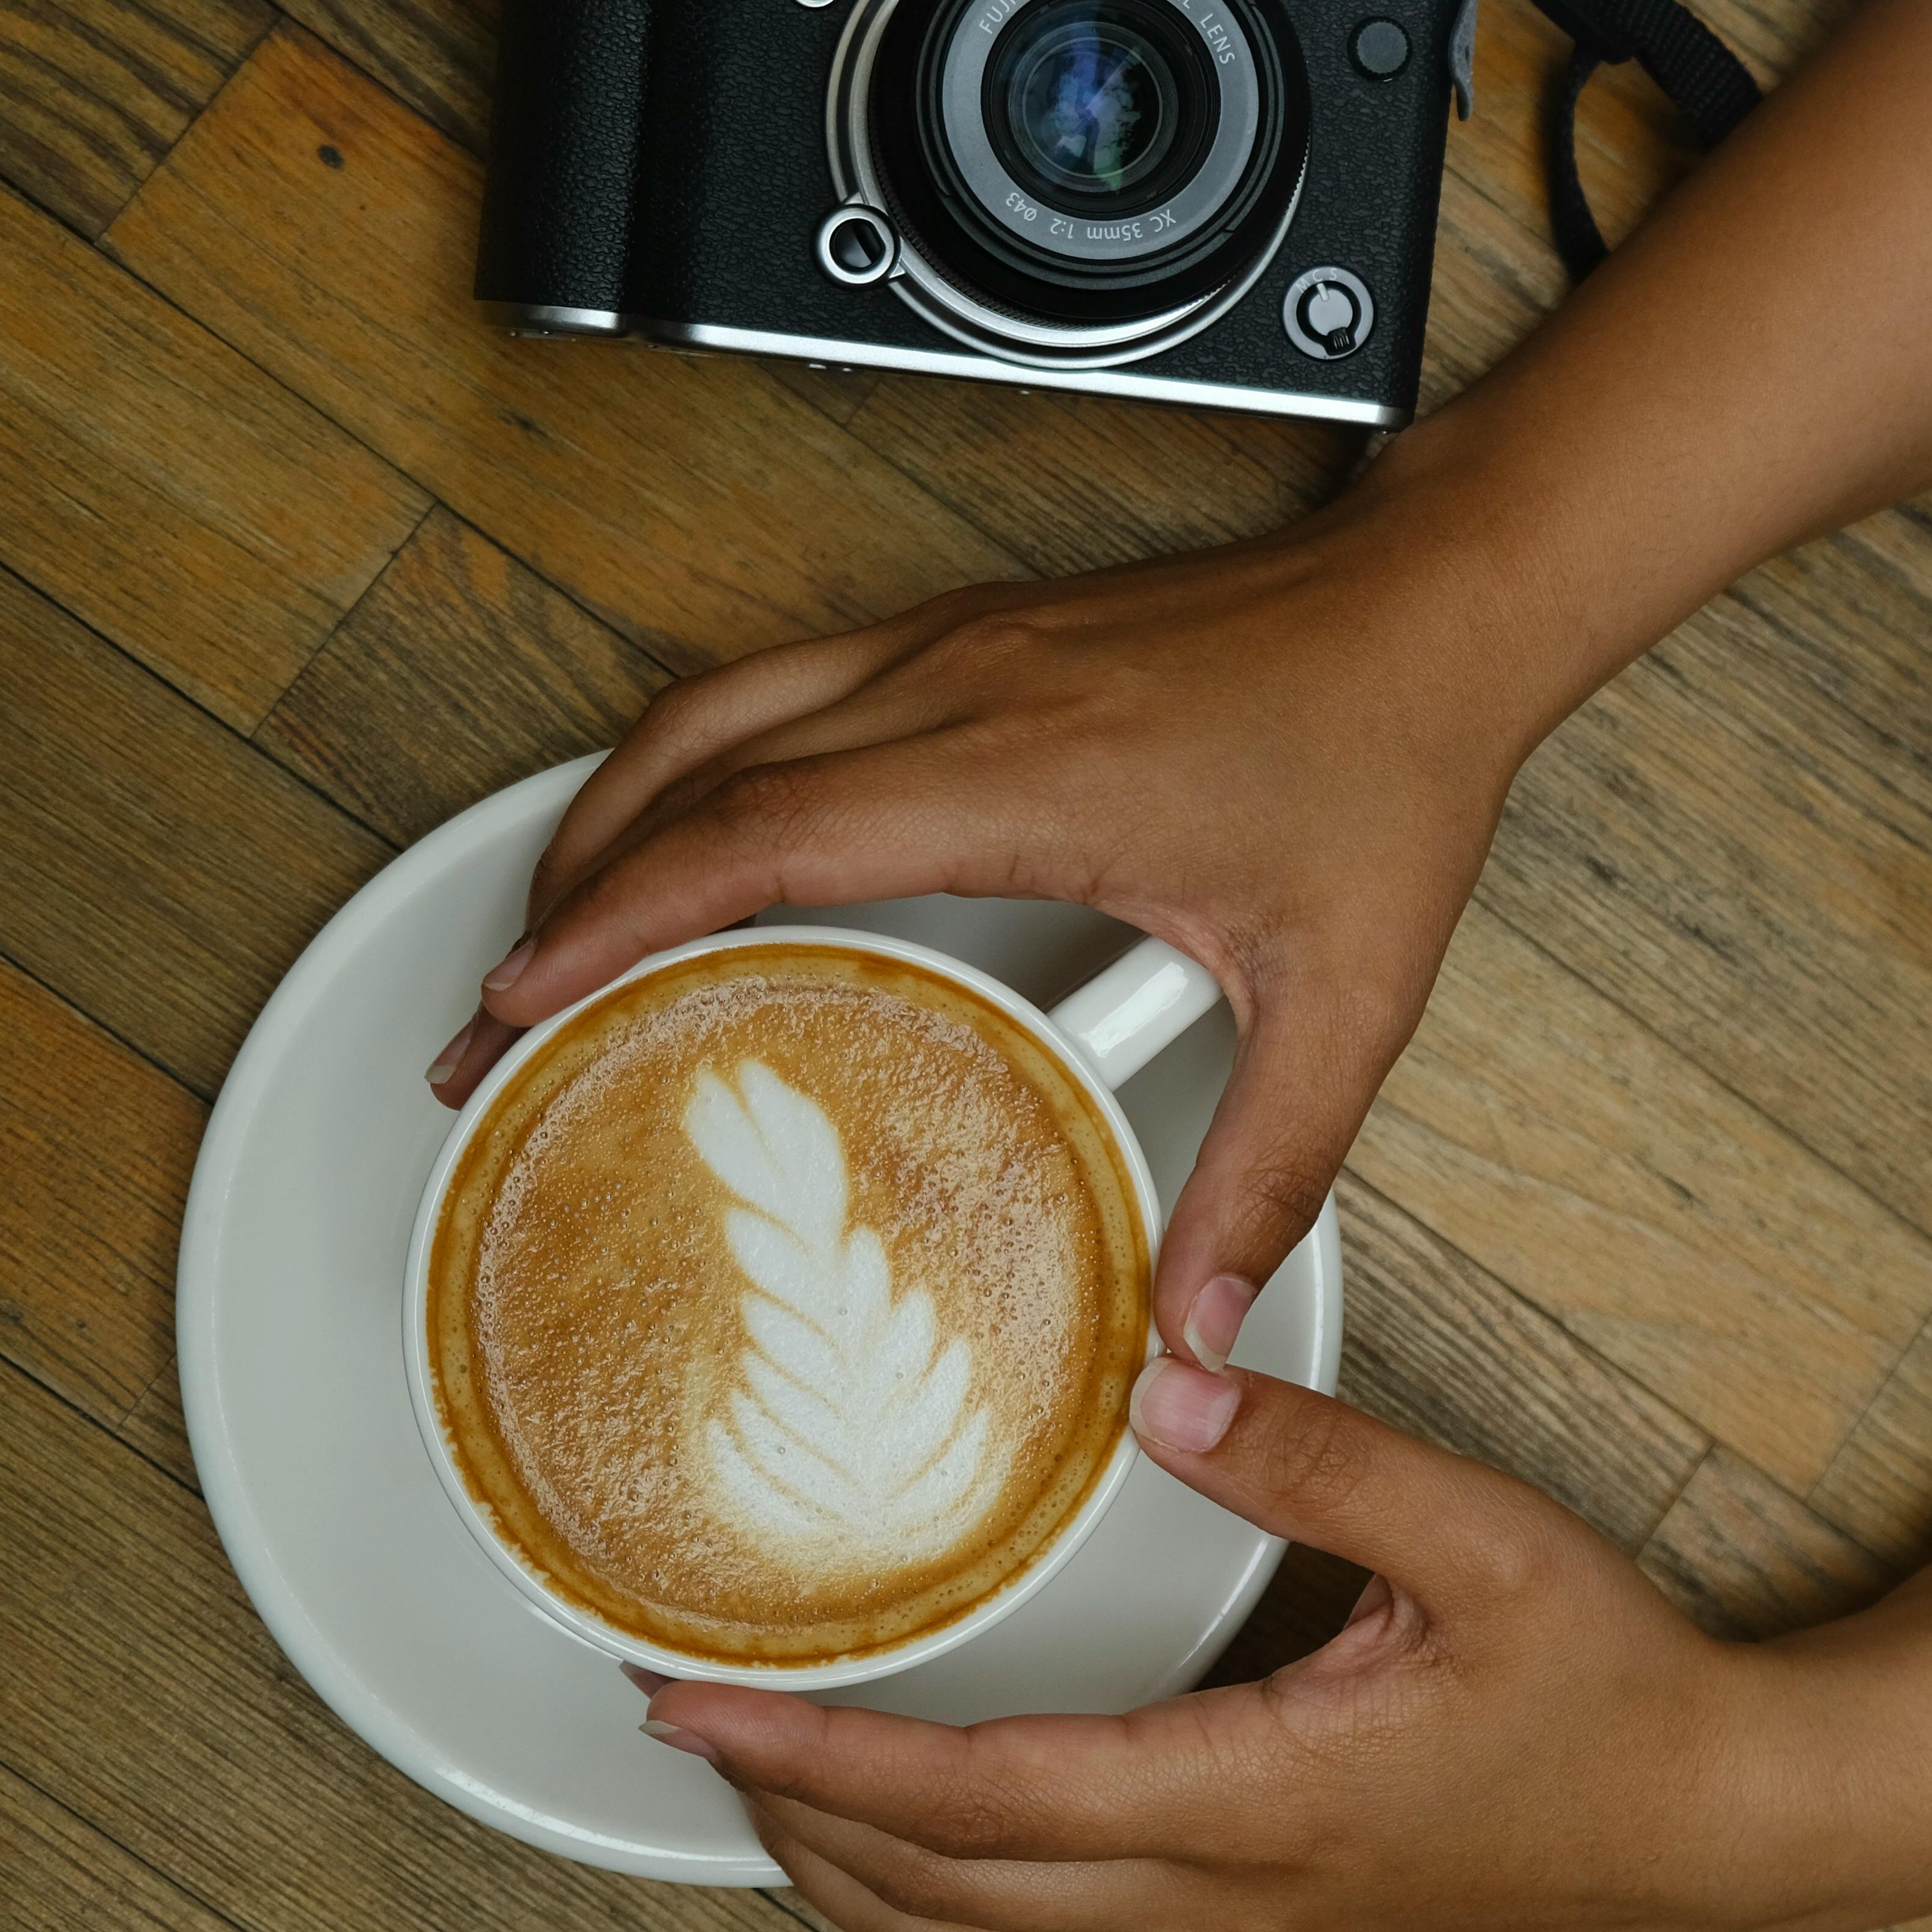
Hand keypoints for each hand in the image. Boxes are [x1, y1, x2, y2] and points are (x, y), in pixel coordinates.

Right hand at [425, 493, 1556, 1360]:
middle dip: (566, 895)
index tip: (522, 1006)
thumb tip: (1192, 1326)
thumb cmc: (1390, 762)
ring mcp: (959, 641)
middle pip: (693, 770)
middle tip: (495, 1020)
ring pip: (718, 707)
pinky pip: (782, 684)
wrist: (1436, 605)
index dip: (618, 920)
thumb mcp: (1348, 998)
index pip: (760, 833)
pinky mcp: (974, 631)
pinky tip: (683, 837)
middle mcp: (965, 683)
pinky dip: (694, 763)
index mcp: (1026, 767)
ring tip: (550, 935)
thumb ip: (1265, 1174)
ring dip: (611, 813)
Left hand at [634, 1363, 1810, 1931]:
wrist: (1711, 1823)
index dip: (819, 1756)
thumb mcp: (1486, 1538)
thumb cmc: (1607, 1691)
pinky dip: (941, 1910)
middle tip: (689, 1727)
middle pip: (940, 1907)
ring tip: (766, 1787)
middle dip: (791, 1826)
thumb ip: (1320, 1456)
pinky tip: (921, 1841)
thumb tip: (1166, 1384)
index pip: (980, 1800)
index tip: (698, 1703)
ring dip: (851, 1888)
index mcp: (1259, 1803)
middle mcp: (1221, 1904)